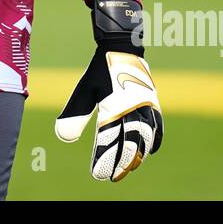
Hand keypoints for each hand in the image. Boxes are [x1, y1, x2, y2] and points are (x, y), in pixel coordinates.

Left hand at [55, 0, 163, 181]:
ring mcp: (145, 106)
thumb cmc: (99, 71)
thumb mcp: (84, 92)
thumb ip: (74, 115)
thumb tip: (63, 137)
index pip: (108, 142)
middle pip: (129, 145)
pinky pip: (158, 126)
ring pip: (145, 139)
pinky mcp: (153, 102)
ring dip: (138, 156)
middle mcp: (132, 109)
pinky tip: (151, 152)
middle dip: (121, 163)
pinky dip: (156, 141)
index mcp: (114, 108)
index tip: (98, 174)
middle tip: (113, 176)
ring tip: (130, 168)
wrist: (121, 47)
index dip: (103, 160)